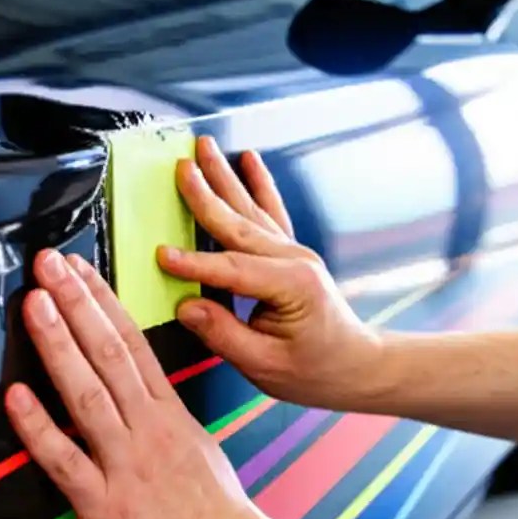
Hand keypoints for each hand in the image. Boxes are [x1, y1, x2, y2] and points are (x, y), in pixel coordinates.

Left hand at [5, 249, 278, 518]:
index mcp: (169, 413)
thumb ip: (161, 413)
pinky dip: (39, 427)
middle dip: (76, 303)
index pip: (132, 342)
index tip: (79, 269)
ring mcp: (126, 465)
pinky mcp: (104, 506)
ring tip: (36, 304)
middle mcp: (148, 430)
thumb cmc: (216, 514)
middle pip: (109, 353)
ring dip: (59, 344)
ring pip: (87, 393)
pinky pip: (65, 460)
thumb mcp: (196, 445)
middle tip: (48, 264)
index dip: (101, 301)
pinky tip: (17, 396)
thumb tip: (137, 387)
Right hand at [158, 136, 381, 411]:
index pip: (232, 270)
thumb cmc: (314, 370)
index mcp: (291, 286)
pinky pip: (271, 211)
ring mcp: (295, 252)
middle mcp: (294, 260)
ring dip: (225, 176)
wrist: (355, 366)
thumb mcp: (265, 365)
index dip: (195, 264)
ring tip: (204, 147)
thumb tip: (186, 307)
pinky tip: (249, 160)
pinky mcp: (292, 252)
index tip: (162, 255)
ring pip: (250, 209)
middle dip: (206, 194)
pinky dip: (259, 183)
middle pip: (239, 224)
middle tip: (180, 167)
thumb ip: (223, 335)